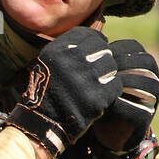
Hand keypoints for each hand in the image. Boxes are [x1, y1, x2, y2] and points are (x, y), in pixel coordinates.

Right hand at [7, 26, 122, 156]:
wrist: (42, 124)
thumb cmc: (48, 92)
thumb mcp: (49, 63)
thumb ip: (69, 49)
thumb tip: (99, 39)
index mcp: (57, 50)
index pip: (89, 35)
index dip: (97, 42)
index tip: (97, 51)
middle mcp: (70, 62)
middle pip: (103, 49)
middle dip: (104, 59)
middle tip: (99, 71)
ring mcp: (84, 80)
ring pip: (111, 66)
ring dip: (109, 74)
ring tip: (100, 84)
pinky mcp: (95, 98)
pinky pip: (116, 85)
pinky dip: (112, 90)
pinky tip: (103, 96)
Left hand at [89, 40, 158, 154]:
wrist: (106, 132)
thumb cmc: (101, 97)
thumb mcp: (100, 76)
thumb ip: (99, 60)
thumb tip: (84, 39)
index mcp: (142, 65)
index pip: (135, 47)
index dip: (117, 47)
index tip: (98, 51)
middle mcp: (152, 80)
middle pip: (145, 61)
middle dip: (122, 61)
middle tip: (102, 65)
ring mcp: (152, 100)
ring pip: (146, 83)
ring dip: (124, 81)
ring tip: (103, 82)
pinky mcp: (146, 119)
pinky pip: (137, 109)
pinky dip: (120, 105)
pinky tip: (104, 103)